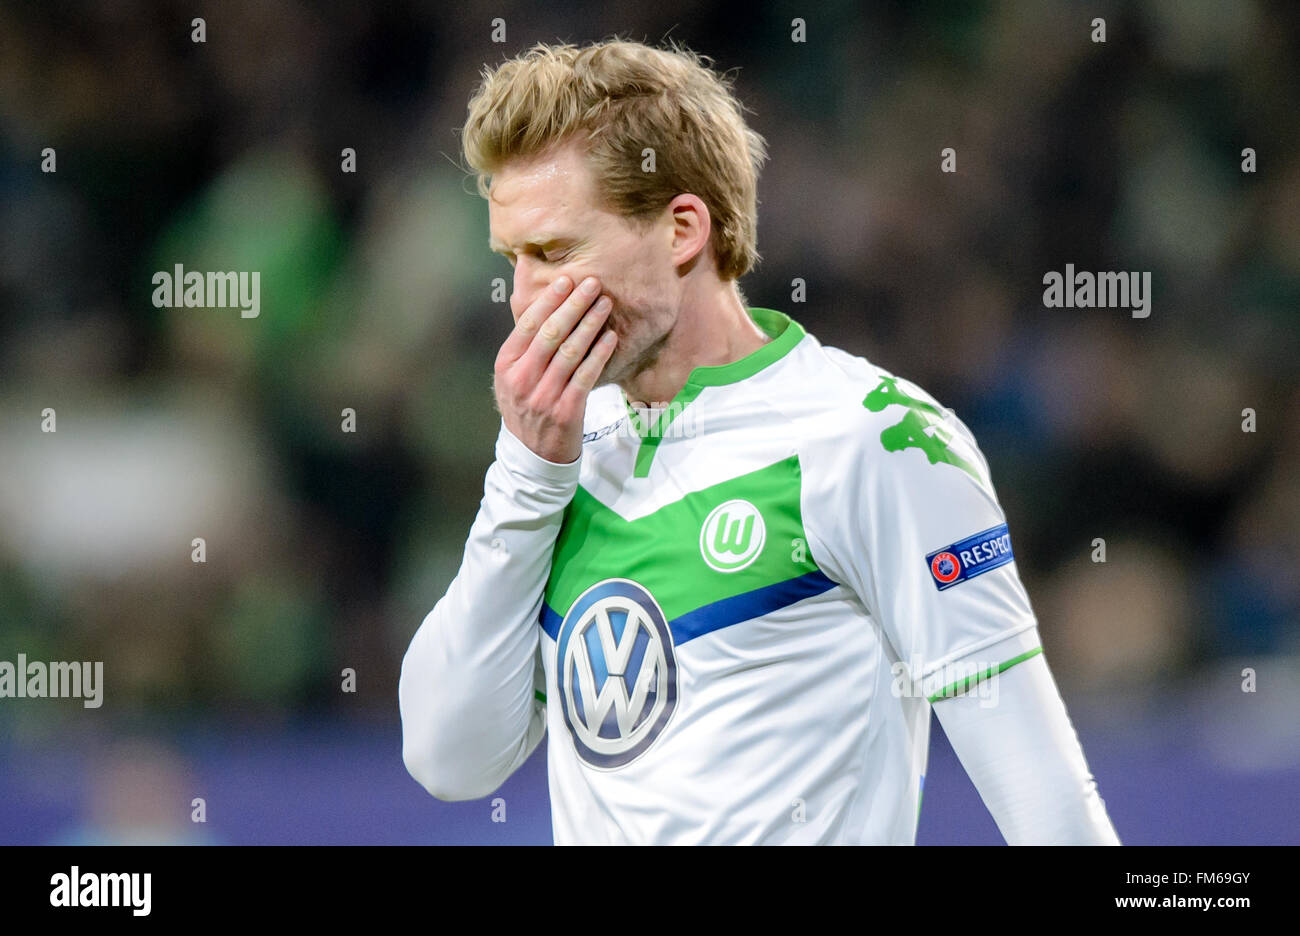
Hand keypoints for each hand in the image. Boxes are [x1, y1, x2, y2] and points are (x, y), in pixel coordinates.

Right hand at [493, 275, 616, 463]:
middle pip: (551, 333)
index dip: (549, 300)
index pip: (529, 324)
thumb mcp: (512, 378)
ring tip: (605, 304)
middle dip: (574, 305)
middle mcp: (522, 378)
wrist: (532, 456)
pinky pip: (585, 376)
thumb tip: (546, 307)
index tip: (567, 280)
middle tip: (592, 284)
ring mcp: (543, 396)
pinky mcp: (566, 411)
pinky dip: (599, 354)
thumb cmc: (526, 409)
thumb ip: (525, 349)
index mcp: (506, 365)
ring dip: (590, 324)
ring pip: (570, 351)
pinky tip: (610, 337)